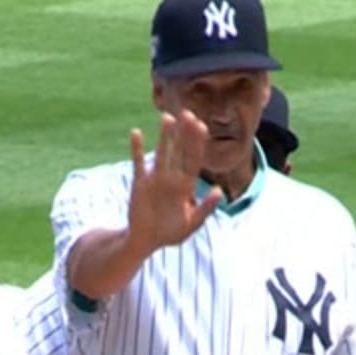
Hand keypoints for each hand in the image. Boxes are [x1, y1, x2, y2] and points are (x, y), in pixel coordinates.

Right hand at [124, 113, 220, 252]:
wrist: (146, 241)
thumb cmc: (170, 234)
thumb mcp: (190, 224)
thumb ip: (205, 209)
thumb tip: (219, 191)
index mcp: (186, 187)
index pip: (194, 160)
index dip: (197, 143)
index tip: (201, 126)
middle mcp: (172, 178)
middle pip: (180, 151)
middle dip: (184, 134)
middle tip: (187, 113)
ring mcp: (155, 179)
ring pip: (162, 153)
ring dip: (165, 136)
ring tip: (167, 117)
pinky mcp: (140, 183)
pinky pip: (138, 162)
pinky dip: (136, 148)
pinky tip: (136, 132)